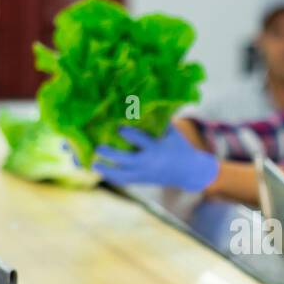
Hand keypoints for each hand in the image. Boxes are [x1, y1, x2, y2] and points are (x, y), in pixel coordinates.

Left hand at [93, 124, 218, 191]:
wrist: (189, 172)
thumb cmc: (180, 147)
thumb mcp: (173, 133)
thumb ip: (160, 121)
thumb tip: (146, 103)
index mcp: (157, 149)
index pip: (140, 141)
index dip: (128, 134)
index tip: (117, 127)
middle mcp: (149, 162)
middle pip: (126, 160)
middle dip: (112, 155)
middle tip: (98, 148)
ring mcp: (145, 173)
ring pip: (122, 175)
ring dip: (107, 170)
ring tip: (94, 164)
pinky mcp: (142, 180)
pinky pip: (124, 180)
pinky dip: (112, 176)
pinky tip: (101, 170)